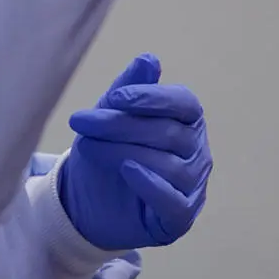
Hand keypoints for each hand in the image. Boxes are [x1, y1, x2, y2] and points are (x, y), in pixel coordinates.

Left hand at [57, 53, 211, 250]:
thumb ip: (129, 89)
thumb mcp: (109, 115)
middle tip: (82, 121)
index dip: (151, 98)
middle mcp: (196, 152)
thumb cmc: (105, 150)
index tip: (114, 98)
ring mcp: (192, 187)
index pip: (183, 103)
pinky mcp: (179, 219)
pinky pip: (174, 203)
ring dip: (122, 152)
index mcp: (187, 121)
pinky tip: (128, 171)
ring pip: (168, 166)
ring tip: (88, 146)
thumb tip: (149, 59)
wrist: (86, 201)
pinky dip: (152, 186)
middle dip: (121, 125)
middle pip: (168, 133)